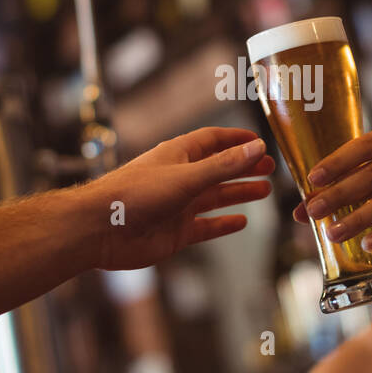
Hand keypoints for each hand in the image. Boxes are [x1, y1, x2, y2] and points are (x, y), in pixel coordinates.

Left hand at [85, 126, 274, 270]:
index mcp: (179, 155)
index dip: (237, 140)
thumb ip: (223, 166)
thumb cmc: (135, 194)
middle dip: (244, 167)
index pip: (213, 140)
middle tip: (270, 169)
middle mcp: (180, 178)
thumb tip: (257, 148)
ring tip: (264, 191)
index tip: (261, 141)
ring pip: (215, 197)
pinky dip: (223, 224)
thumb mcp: (187, 176)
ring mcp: (178, 206)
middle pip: (219, 169)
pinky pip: (206, 226)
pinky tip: (241, 221)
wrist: (101, 229)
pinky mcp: (175, 232)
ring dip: (238, 193)